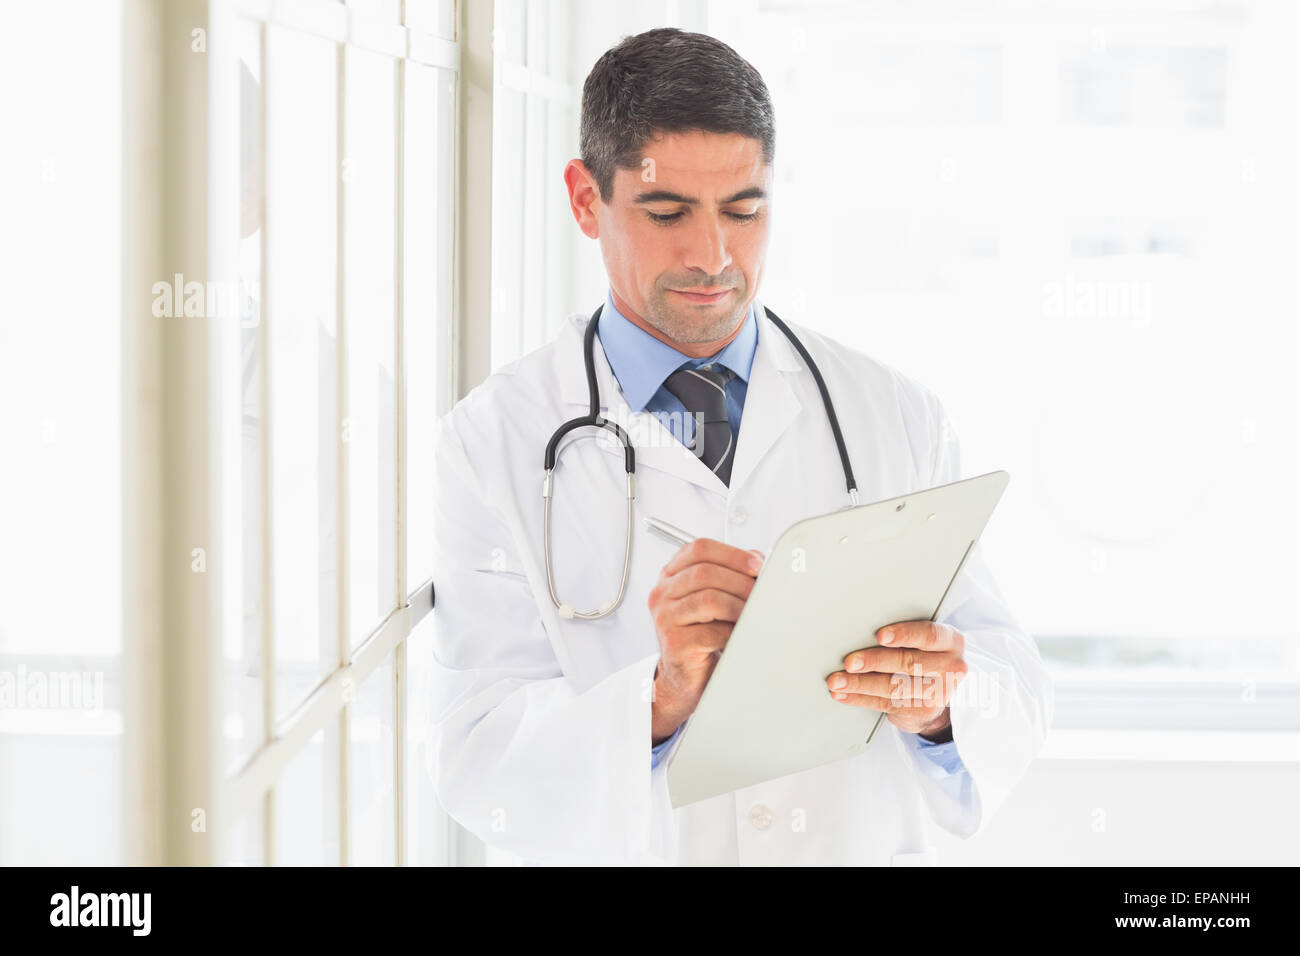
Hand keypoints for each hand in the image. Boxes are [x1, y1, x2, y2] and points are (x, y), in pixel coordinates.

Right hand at [647, 538, 763, 743]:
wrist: (685, 675)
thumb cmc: (702, 634)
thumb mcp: (714, 598)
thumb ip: (730, 575)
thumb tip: (759, 563)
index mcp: (671, 575)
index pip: (698, 549)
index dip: (732, 553)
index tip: (756, 564)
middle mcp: (662, 593)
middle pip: (705, 572)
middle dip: (741, 581)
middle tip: (761, 593)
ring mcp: (665, 618)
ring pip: (709, 599)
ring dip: (739, 606)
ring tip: (753, 614)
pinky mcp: (674, 643)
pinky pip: (712, 631)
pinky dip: (733, 632)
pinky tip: (739, 635)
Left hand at [825, 621, 966, 739]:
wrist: (939, 692)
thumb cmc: (925, 657)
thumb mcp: (924, 641)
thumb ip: (904, 635)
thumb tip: (861, 631)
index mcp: (951, 642)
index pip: (929, 635)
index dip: (904, 635)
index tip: (880, 636)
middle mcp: (950, 667)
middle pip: (907, 662)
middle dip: (874, 661)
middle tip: (850, 662)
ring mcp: (938, 693)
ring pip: (893, 686)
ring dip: (860, 684)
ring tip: (837, 681)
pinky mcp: (922, 711)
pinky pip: (885, 704)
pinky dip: (860, 698)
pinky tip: (844, 694)